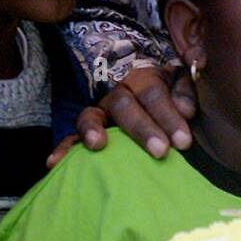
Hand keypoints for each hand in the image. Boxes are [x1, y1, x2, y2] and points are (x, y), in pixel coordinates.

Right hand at [46, 66, 195, 168]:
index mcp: (144, 79)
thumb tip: (185, 110)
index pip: (154, 94)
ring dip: (92, 131)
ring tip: (97, 145)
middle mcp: (117, 93)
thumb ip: (185, 92)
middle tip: (161, 151)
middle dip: (141, 128)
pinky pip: (71, 138)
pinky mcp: (87, 131)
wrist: (150, 92)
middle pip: (124, 105)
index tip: (183, 141)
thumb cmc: (171, 94)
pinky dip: (63, 148)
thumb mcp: (181, 84)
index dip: (168, 116)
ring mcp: (99, 112)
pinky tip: (54, 162)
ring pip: (90, 116)